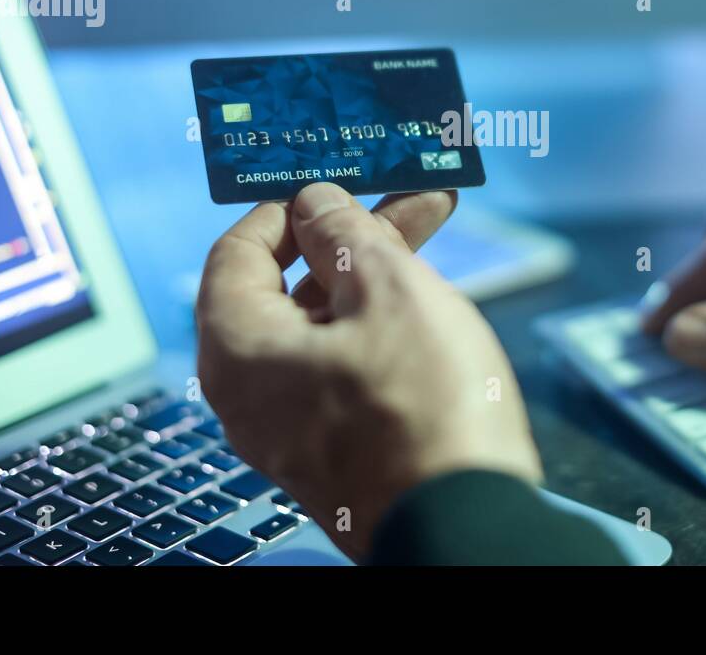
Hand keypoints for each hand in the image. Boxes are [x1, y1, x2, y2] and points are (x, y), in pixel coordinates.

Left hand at [195, 183, 541, 559]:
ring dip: (372, 275)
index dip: (287, 206)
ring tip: (433, 235)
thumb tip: (316, 203)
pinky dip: (376, 326)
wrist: (468, 525)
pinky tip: (427, 301)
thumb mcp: (390, 288)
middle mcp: (250, 393)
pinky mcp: (333, 451)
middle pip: (287, 287)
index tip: (335, 180)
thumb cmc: (425, 407)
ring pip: (322, 327)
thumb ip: (345, 232)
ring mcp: (291, 428)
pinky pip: (340, 369)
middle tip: (407, 199)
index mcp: (239, 348)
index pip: (237, 251)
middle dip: (349, 235)